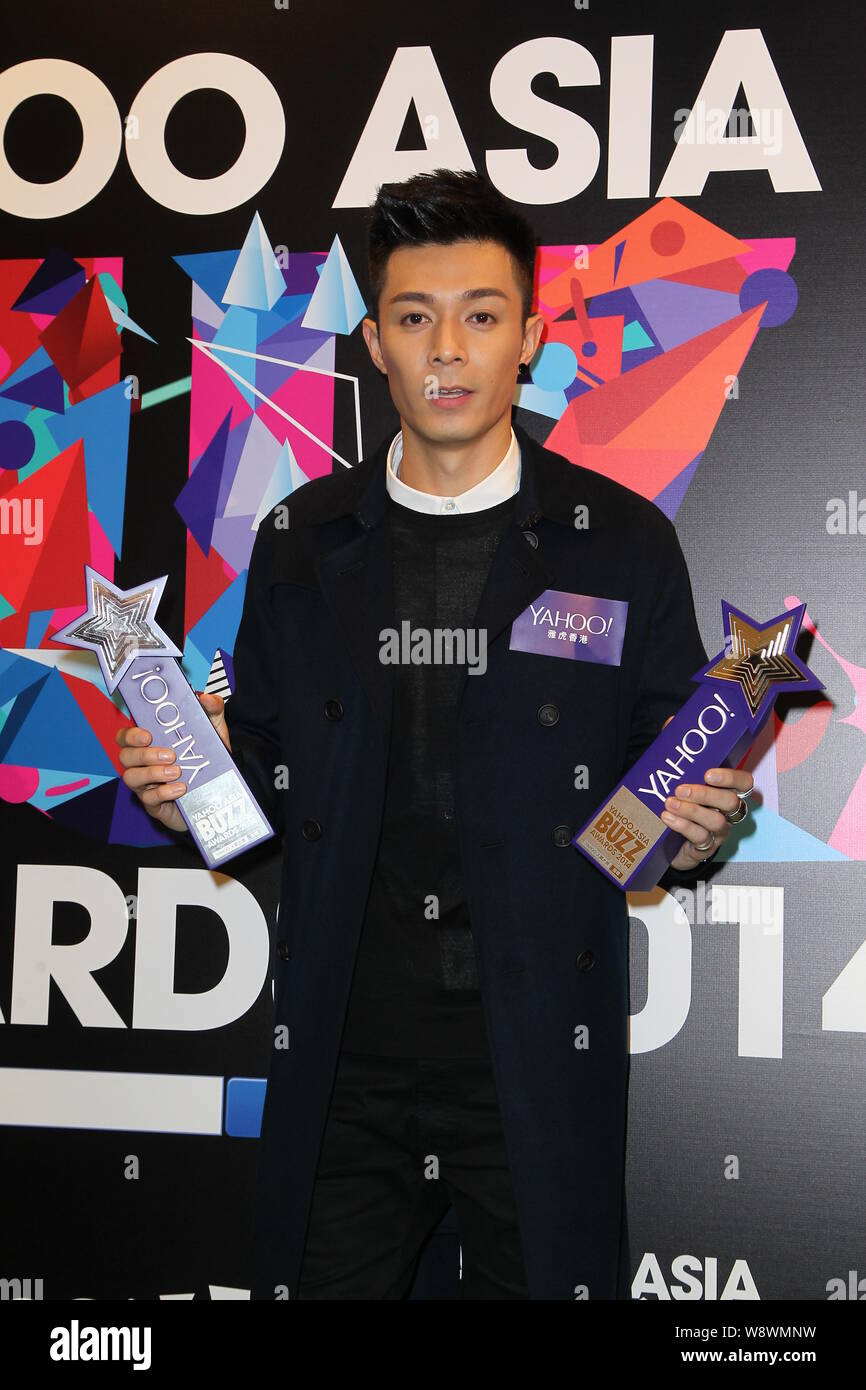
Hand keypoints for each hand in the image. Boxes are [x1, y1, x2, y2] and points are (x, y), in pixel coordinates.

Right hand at [115, 691, 230, 832]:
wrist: (221, 790)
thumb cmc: (208, 758)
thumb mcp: (214, 732)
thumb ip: (211, 710)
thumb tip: (203, 697)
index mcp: (150, 744)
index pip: (125, 737)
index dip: (130, 734)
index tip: (148, 735)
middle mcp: (142, 764)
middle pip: (124, 757)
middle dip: (144, 755)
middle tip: (170, 755)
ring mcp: (146, 785)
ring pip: (131, 778)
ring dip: (152, 773)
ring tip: (176, 771)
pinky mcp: (155, 804)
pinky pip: (149, 799)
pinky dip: (164, 793)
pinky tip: (181, 788)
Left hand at [658, 715, 753, 870]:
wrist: (664, 837)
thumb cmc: (677, 801)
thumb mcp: (675, 774)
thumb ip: (676, 749)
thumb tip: (672, 722)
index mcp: (725, 790)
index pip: (744, 782)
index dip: (731, 778)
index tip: (708, 773)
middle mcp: (728, 812)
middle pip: (732, 803)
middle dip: (706, 795)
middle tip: (680, 788)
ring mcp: (719, 831)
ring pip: (716, 822)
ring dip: (692, 811)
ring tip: (669, 803)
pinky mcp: (705, 848)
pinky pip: (701, 838)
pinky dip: (683, 826)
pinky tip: (667, 818)